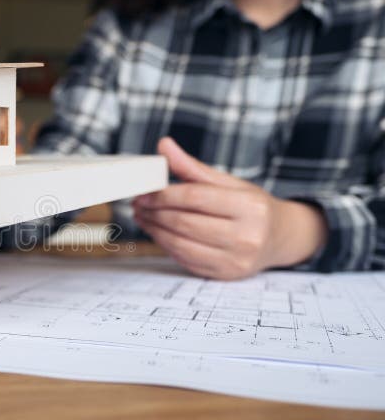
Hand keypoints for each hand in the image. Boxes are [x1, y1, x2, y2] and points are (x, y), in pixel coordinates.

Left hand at [132, 138, 326, 279]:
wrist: (280, 238)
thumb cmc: (251, 206)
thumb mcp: (229, 182)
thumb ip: (193, 167)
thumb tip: (163, 145)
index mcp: (249, 206)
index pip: (195, 197)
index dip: (163, 195)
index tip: (144, 193)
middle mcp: (247, 235)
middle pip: (185, 222)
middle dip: (155, 213)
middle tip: (138, 205)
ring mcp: (236, 259)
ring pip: (181, 244)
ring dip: (155, 231)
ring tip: (143, 218)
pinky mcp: (225, 274)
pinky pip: (186, 260)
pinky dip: (166, 246)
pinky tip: (157, 234)